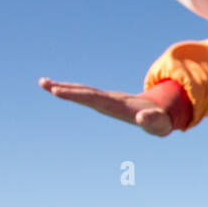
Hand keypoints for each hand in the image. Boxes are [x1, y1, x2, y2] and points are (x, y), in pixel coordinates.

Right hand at [38, 78, 174, 136]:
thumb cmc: (160, 120)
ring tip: (43, 83)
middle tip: (44, 84)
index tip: (59, 91)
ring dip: (64, 88)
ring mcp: (107, 99)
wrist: (164, 110)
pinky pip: (85, 95)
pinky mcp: (105, 101)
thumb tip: (142, 118)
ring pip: (83, 91)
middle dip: (65, 89)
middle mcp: (110, 99)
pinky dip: (71, 92)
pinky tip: (56, 90)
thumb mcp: (159, 123)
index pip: (94, 98)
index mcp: (118, 104)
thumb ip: (152, 120)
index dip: (77, 95)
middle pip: (85, 92)